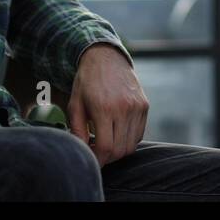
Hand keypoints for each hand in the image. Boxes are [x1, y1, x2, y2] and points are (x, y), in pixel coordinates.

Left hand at [68, 43, 148, 166]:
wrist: (106, 58)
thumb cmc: (86, 82)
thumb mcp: (74, 105)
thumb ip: (77, 131)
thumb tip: (82, 152)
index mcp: (104, 108)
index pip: (106, 147)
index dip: (98, 160)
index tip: (91, 161)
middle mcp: (124, 108)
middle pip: (120, 150)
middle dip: (107, 158)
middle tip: (97, 154)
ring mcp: (137, 107)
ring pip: (131, 145)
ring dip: (118, 151)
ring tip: (106, 143)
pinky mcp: (145, 105)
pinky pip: (139, 134)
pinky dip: (128, 140)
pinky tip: (116, 133)